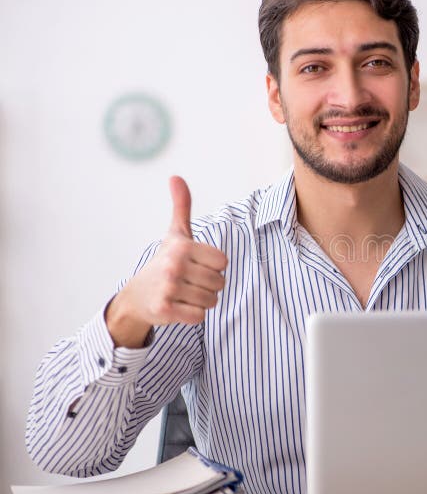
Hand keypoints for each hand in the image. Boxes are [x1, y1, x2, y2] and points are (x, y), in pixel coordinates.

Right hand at [105, 176, 227, 347]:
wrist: (136, 296)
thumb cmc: (164, 262)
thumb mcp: (175, 234)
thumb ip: (181, 207)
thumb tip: (176, 177)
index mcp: (182, 247)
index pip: (223, 262)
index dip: (213, 266)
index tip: (195, 265)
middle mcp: (174, 266)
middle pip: (220, 282)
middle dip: (208, 285)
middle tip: (188, 282)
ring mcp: (169, 288)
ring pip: (212, 300)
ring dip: (201, 301)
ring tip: (183, 294)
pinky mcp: (165, 310)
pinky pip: (199, 316)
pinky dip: (193, 315)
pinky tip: (178, 306)